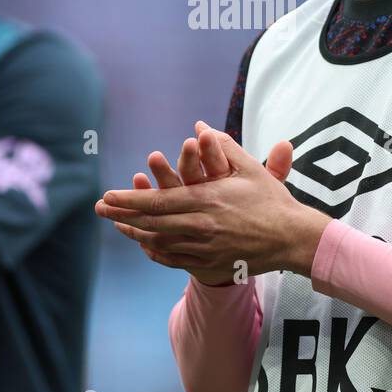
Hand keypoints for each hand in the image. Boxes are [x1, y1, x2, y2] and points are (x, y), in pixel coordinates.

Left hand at [98, 127, 327, 279]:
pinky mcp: (210, 265)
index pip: (157, 202)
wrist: (292, 238)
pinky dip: (156, 252)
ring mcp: (204, 249)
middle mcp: (201, 226)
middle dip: (121, 215)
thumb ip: (222, 146)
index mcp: (207, 201)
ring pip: (160, 243)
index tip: (107, 195)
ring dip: (135, 234)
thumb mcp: (248, 168)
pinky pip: (174, 260)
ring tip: (118, 225)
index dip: (128, 200)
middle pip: (151, 223)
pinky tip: (146, 244)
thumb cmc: (271, 200)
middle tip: (99, 208)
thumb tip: (201, 127)